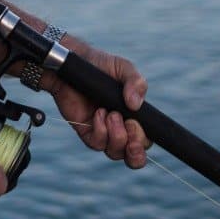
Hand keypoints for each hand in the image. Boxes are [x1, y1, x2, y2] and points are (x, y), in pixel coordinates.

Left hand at [49, 39, 150, 168]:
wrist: (73, 63)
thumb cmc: (100, 65)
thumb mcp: (123, 68)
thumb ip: (136, 82)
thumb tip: (136, 104)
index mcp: (134, 115)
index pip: (146, 140)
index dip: (144, 142)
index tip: (136, 124)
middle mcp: (121, 127)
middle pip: (134, 155)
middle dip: (135, 147)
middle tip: (130, 125)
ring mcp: (103, 131)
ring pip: (116, 152)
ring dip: (117, 137)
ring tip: (111, 114)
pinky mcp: (87, 132)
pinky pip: (97, 144)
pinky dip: (100, 131)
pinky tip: (98, 113)